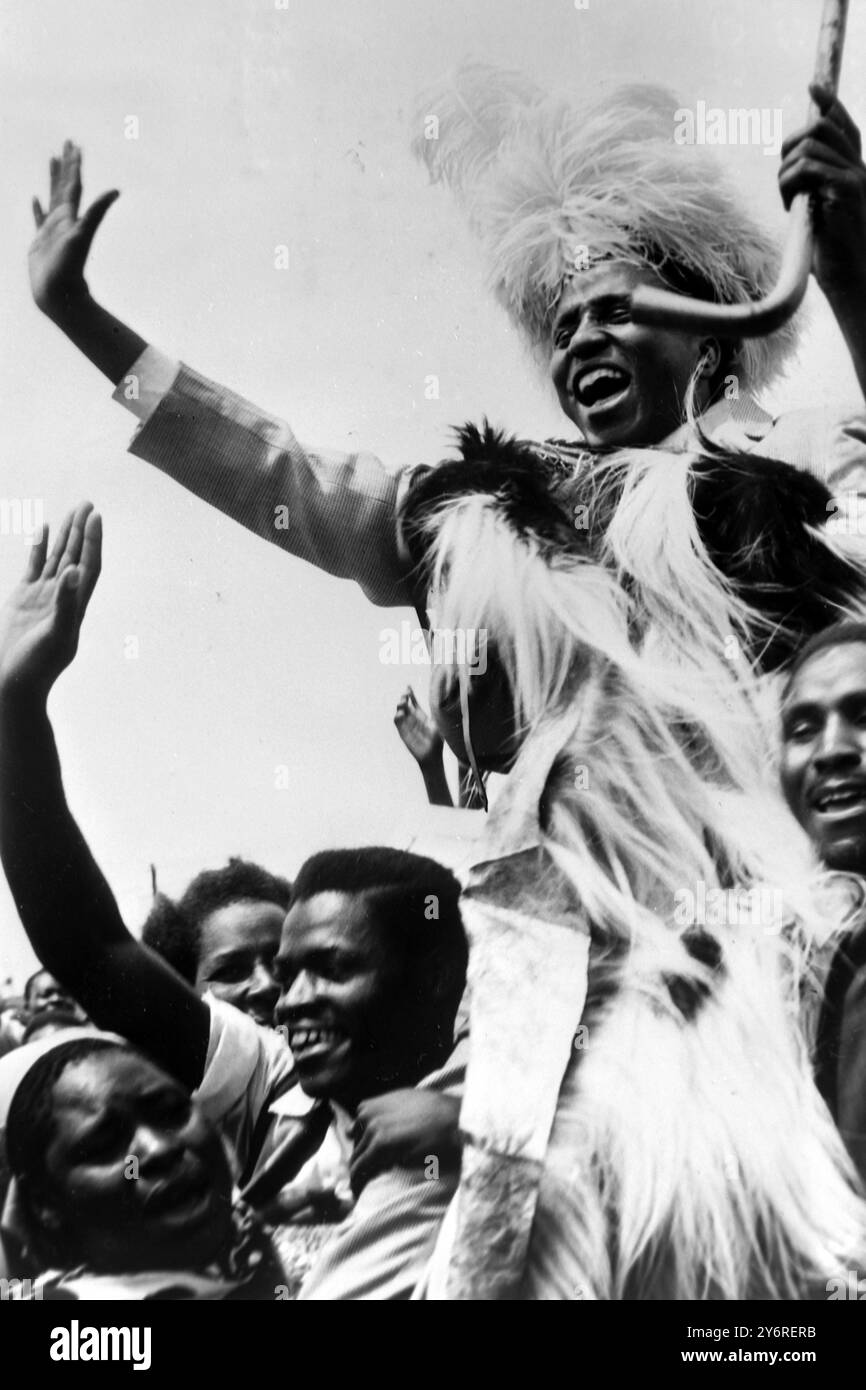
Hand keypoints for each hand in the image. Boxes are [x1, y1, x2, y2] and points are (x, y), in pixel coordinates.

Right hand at [0, 503, 101, 699]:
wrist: (12, 683)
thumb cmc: (37, 666)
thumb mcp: (54, 634)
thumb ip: (64, 603)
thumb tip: (74, 572)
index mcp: (74, 606)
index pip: (88, 566)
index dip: (93, 542)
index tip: (96, 517)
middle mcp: (62, 598)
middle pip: (76, 557)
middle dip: (82, 532)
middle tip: (87, 504)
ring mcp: (42, 597)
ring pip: (56, 558)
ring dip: (65, 536)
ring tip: (72, 511)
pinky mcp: (23, 599)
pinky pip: (33, 566)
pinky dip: (38, 548)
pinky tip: (42, 530)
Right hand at [29, 142, 118, 316]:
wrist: (59, 294)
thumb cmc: (69, 267)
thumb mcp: (83, 234)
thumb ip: (98, 211)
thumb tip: (117, 190)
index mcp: (72, 215)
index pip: (74, 183)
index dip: (74, 164)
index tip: (75, 145)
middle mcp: (64, 219)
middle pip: (65, 185)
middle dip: (66, 164)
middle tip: (67, 143)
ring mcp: (52, 229)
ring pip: (52, 197)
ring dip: (53, 179)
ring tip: (52, 160)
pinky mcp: (41, 241)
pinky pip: (39, 219)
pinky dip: (37, 208)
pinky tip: (36, 198)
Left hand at [348, 1088, 460, 1194]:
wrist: (455, 1120)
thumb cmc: (440, 1112)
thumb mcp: (412, 1101)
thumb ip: (393, 1110)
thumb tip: (387, 1124)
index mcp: (378, 1103)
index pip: (357, 1123)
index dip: (362, 1139)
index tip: (367, 1152)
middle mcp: (372, 1113)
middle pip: (355, 1141)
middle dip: (360, 1156)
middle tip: (365, 1173)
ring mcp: (374, 1128)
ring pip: (357, 1156)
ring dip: (358, 1171)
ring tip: (359, 1186)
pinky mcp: (381, 1145)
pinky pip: (361, 1167)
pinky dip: (358, 1180)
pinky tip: (358, 1190)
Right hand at [394, 686, 443, 767]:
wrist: (432, 755)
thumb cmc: (437, 741)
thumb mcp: (437, 724)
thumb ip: (435, 714)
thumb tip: (438, 700)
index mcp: (422, 716)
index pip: (414, 703)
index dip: (411, 695)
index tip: (409, 686)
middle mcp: (413, 719)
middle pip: (406, 705)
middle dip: (404, 697)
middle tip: (406, 693)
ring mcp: (407, 725)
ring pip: (400, 712)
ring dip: (400, 706)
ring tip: (403, 702)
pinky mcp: (403, 732)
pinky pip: (398, 722)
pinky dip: (397, 717)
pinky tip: (400, 713)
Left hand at [779, 84, 865, 300]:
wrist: (851, 278)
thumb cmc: (831, 254)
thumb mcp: (819, 213)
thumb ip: (813, 187)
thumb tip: (792, 170)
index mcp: (855, 170)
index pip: (844, 126)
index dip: (829, 103)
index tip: (812, 86)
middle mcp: (859, 167)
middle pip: (821, 128)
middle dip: (791, 145)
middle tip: (783, 178)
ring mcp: (855, 176)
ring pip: (808, 147)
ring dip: (786, 172)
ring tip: (788, 201)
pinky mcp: (846, 189)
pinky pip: (806, 168)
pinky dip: (788, 184)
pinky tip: (791, 206)